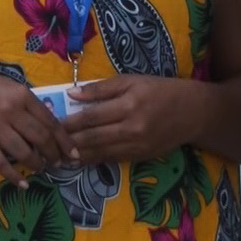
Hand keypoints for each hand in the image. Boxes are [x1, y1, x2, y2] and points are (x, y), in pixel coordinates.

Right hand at [0, 69, 77, 185]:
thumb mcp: (9, 86)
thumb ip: (28, 102)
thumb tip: (50, 122)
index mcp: (21, 95)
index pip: (50, 121)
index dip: (64, 140)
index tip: (73, 153)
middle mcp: (10, 110)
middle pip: (41, 139)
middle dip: (53, 155)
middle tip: (58, 163)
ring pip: (24, 152)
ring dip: (36, 165)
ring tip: (41, 169)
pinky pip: (1, 162)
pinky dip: (14, 176)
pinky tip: (23, 184)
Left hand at [62, 75, 200, 163]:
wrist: (193, 112)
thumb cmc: (160, 90)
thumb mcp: (132, 80)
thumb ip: (101, 88)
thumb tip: (72, 94)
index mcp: (128, 104)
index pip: (90, 117)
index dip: (69, 123)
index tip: (51, 124)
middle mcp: (132, 128)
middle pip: (92, 137)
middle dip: (68, 142)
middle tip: (47, 144)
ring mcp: (136, 145)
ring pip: (100, 152)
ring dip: (77, 155)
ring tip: (57, 156)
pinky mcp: (140, 156)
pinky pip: (112, 159)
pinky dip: (94, 160)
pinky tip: (79, 160)